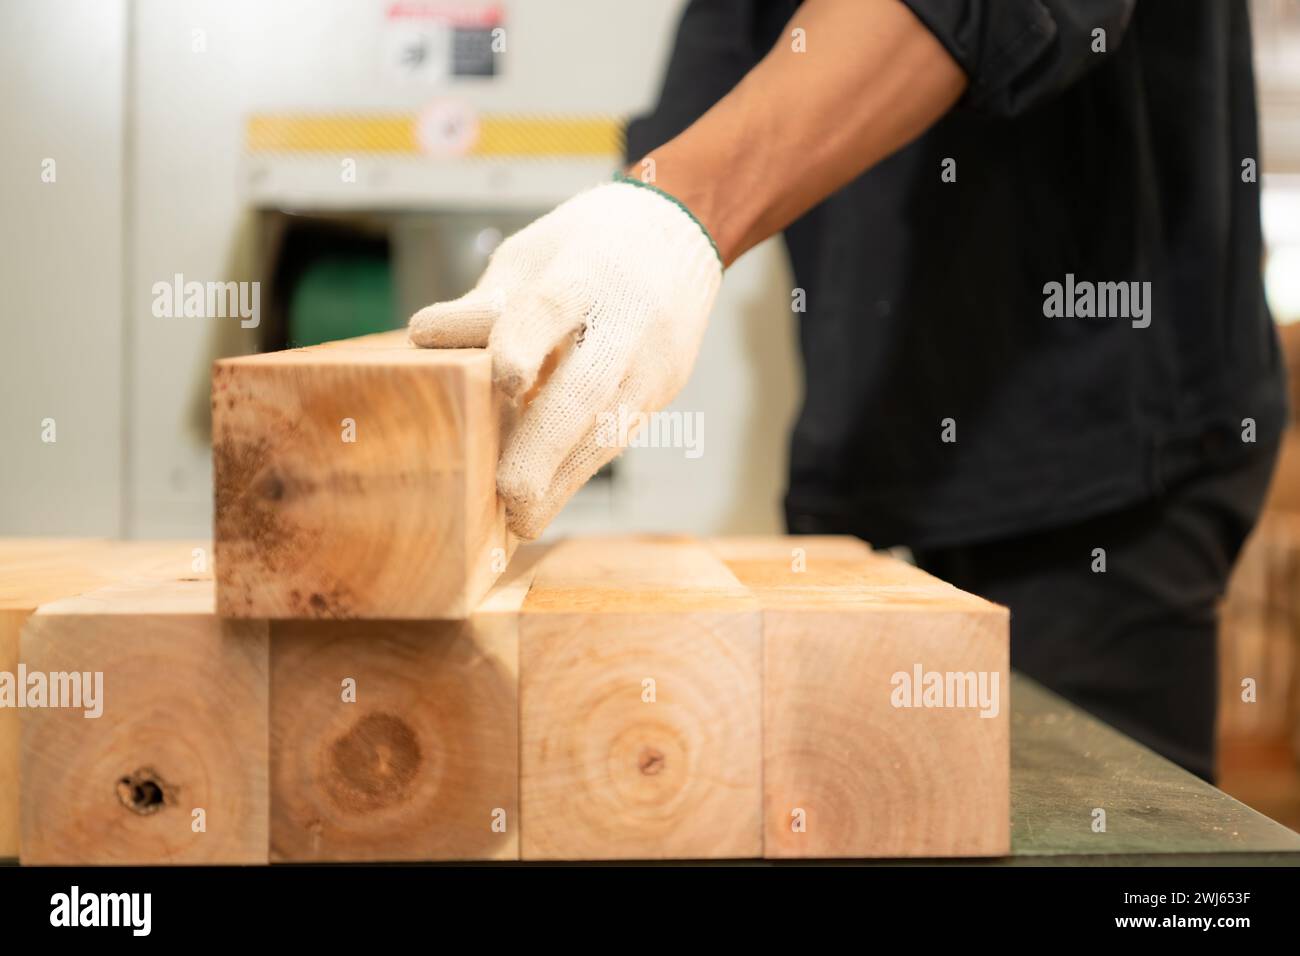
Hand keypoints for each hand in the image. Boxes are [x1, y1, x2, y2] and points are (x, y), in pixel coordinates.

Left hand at [408, 179, 722, 538]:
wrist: (678, 235)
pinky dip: (579, 472)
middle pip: (587, 387)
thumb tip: (423, 338)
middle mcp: (626, 320)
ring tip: (520, 520)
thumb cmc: (585, 248)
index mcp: (583, 272)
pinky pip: (618, 437)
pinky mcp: (663, 388)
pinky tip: (545, 503)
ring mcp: (652, 360)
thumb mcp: (532, 254)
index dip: (527, 344)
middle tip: (507, 492)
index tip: (503, 381)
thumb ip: (486, 303)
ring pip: (608, 427)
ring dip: (563, 478)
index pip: (552, 308)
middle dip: (546, 444)